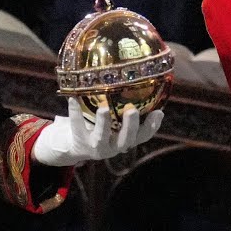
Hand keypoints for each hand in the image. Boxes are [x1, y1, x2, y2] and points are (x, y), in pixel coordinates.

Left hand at [31, 99, 163, 166]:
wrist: (76, 146)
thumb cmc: (102, 127)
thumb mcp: (116, 122)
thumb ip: (128, 109)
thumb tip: (146, 83)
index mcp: (126, 139)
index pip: (143, 136)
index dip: (152, 126)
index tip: (158, 112)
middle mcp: (114, 146)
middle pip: (126, 139)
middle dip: (130, 126)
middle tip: (132, 110)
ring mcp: (97, 147)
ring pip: (102, 137)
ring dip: (103, 123)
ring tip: (103, 108)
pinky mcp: (80, 143)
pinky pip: (77, 127)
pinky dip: (75, 113)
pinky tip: (73, 98)